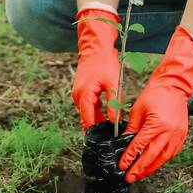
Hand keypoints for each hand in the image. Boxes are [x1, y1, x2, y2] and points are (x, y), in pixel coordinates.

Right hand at [71, 7, 122, 129]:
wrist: (96, 47)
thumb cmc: (105, 63)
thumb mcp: (113, 83)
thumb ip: (113, 104)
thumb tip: (114, 122)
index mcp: (84, 96)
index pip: (88, 122)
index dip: (96, 134)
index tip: (104, 145)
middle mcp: (77, 97)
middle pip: (87, 120)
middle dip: (97, 130)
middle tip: (110, 141)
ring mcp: (78, 94)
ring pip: (88, 114)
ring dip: (97, 121)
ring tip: (110, 132)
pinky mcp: (82, 91)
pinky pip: (88, 107)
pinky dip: (96, 113)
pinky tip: (107, 118)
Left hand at [118, 26, 192, 182]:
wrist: (174, 86)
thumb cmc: (156, 94)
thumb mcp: (138, 109)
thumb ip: (131, 128)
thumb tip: (124, 142)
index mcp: (157, 124)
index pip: (140, 145)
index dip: (130, 157)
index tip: (122, 166)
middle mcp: (169, 132)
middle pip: (152, 156)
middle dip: (140, 169)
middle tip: (130, 178)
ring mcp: (177, 135)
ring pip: (163, 158)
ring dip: (151, 168)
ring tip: (140, 175)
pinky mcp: (182, 136)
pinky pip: (171, 153)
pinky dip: (162, 161)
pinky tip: (154, 165)